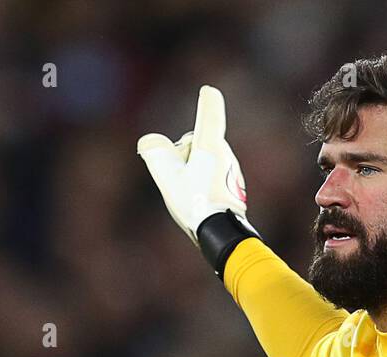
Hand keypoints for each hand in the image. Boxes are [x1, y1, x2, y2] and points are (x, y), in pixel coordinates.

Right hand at [137, 85, 253, 244]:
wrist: (222, 234)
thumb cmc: (194, 204)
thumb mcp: (167, 178)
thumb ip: (156, 154)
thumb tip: (150, 141)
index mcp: (210, 146)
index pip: (210, 114)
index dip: (208, 101)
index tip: (208, 92)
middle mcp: (226, 154)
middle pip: (202, 142)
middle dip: (188, 152)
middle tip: (179, 177)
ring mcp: (233, 171)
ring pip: (209, 160)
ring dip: (197, 169)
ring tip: (190, 194)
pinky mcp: (236, 187)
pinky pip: (216, 176)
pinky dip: (206, 183)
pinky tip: (200, 203)